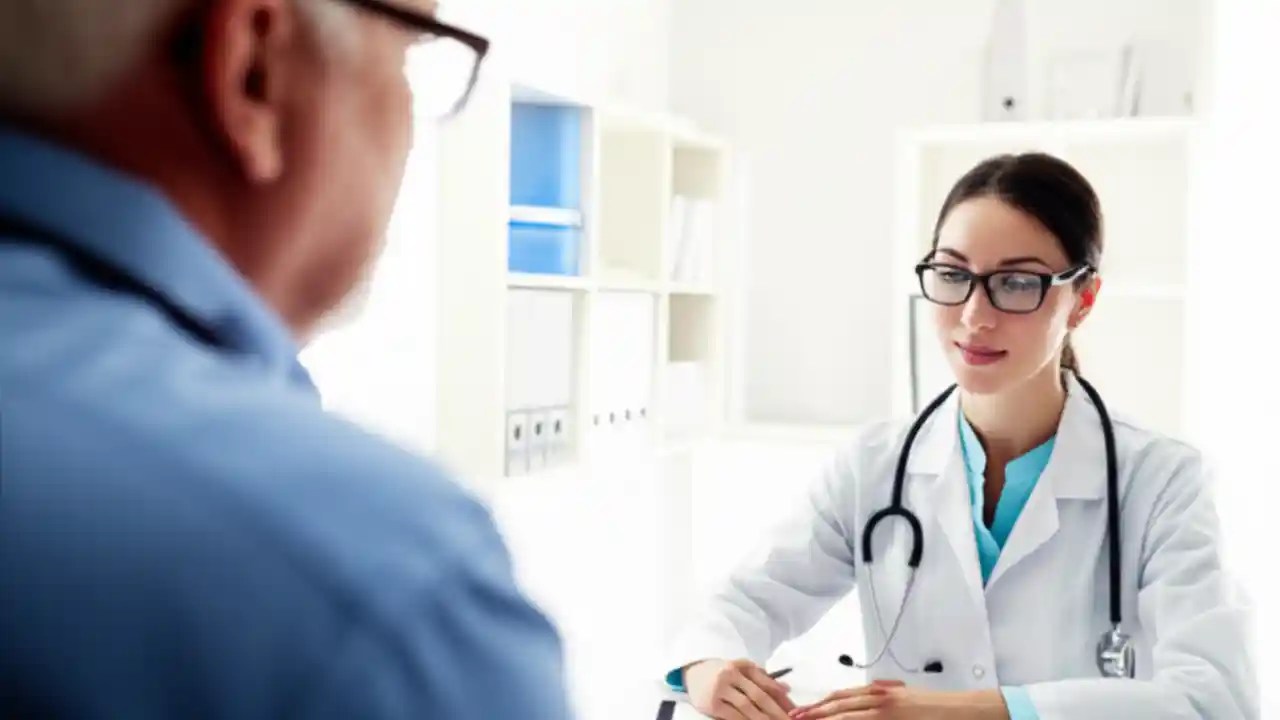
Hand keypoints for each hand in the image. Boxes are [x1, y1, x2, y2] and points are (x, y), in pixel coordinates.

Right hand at [684, 658, 795, 719]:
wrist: (690, 672)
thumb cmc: (721, 672)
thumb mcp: (741, 669)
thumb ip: (762, 677)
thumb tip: (786, 688)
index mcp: (742, 665)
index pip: (767, 683)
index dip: (783, 699)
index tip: (795, 712)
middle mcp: (731, 674)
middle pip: (759, 696)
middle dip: (777, 712)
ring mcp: (720, 689)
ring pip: (747, 708)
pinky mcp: (711, 703)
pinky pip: (733, 716)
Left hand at [789, 681, 1007, 719]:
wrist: (959, 710)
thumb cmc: (931, 707)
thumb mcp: (901, 699)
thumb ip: (880, 700)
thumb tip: (861, 704)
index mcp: (878, 691)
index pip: (841, 696)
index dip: (820, 704)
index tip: (802, 711)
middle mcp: (878, 698)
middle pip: (838, 705)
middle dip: (814, 713)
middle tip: (793, 719)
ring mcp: (885, 711)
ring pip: (846, 716)